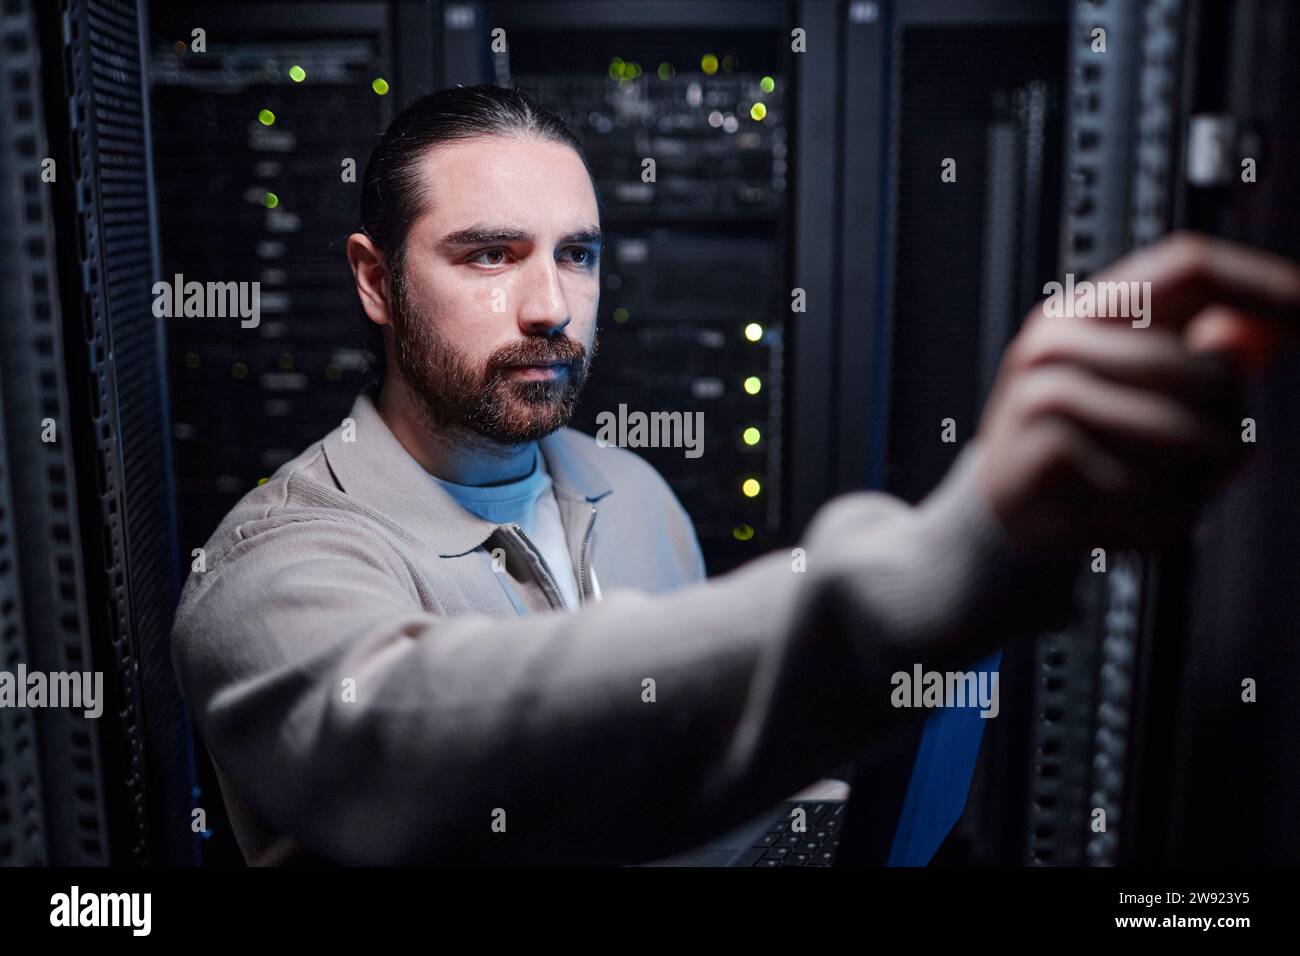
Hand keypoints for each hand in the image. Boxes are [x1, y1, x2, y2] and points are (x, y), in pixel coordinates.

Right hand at [974, 232, 1299, 558]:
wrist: (1002, 510)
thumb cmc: (1080, 444)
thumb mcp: (1135, 386)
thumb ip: (1204, 351)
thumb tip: (1263, 332)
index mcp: (1083, 311)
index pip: (1189, 268)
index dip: (1262, 286)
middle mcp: (1057, 346)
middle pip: (1210, 367)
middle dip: (1233, 422)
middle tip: (1209, 452)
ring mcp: (1045, 401)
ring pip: (1192, 440)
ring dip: (1201, 481)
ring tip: (1164, 487)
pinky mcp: (1047, 462)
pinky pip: (1154, 494)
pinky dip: (1162, 517)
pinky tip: (1131, 513)